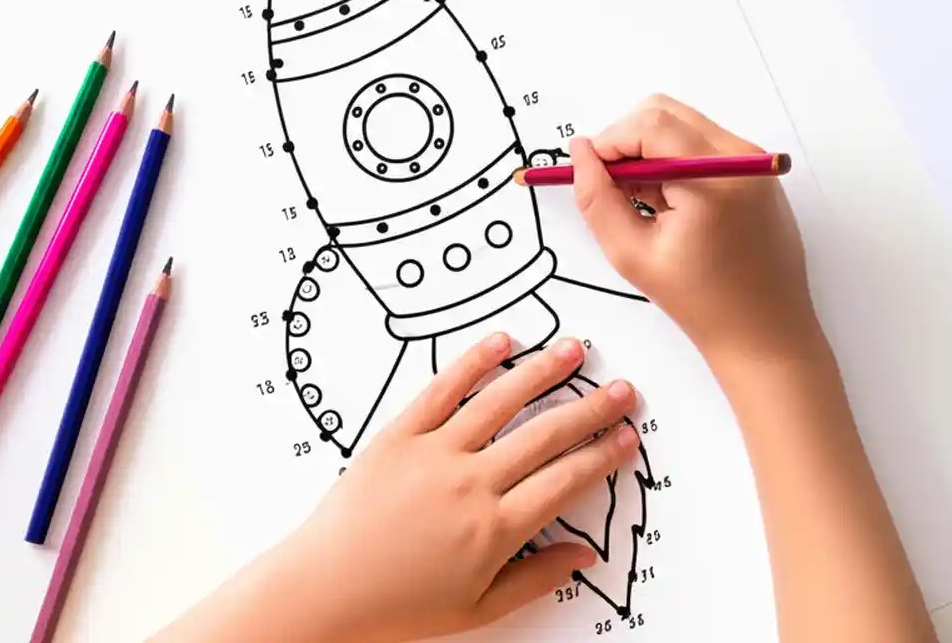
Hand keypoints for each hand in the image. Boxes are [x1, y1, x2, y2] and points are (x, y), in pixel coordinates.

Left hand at [281, 334, 638, 641]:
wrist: (324, 590)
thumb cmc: (398, 604)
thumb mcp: (479, 607)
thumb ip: (537, 578)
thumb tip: (584, 556)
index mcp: (495, 530)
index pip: (567, 480)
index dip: (603, 454)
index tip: (626, 437)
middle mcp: (470, 485)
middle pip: (546, 434)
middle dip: (592, 409)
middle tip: (622, 391)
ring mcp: (433, 455)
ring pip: (501, 402)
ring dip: (544, 372)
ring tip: (575, 352)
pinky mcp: (398, 436)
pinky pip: (441, 390)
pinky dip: (473, 362)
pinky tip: (502, 343)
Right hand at [572, 94, 823, 364]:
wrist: (766, 334)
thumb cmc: (702, 303)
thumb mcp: (632, 254)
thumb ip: (597, 199)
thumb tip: (580, 153)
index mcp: (714, 177)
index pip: (649, 124)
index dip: (609, 141)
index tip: (589, 173)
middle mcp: (742, 157)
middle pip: (666, 113)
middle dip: (628, 141)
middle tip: (612, 187)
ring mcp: (754, 163)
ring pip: (683, 126)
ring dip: (651, 152)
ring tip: (646, 205)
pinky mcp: (758, 174)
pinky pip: (704, 145)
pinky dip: (676, 162)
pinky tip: (672, 208)